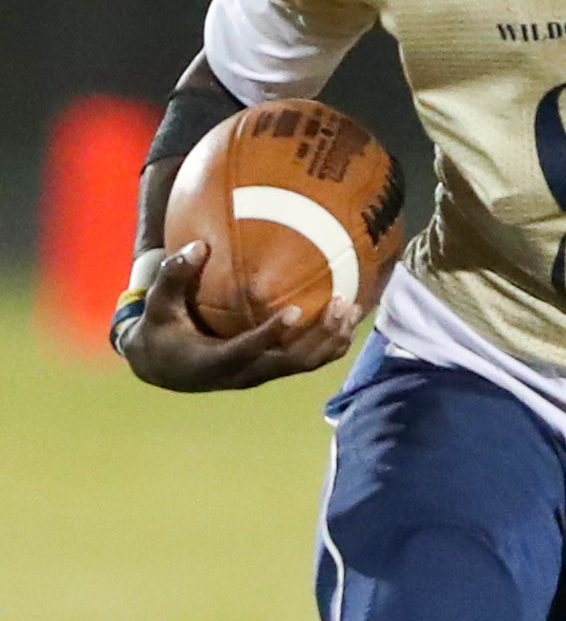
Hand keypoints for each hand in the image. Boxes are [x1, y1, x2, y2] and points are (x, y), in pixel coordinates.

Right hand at [118, 244, 357, 392]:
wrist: (164, 367)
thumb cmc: (160, 330)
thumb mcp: (159, 304)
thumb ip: (174, 275)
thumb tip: (198, 245)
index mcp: (213, 361)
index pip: (248, 350)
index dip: (272, 333)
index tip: (296, 311)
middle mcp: (243, 374)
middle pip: (290, 362)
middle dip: (319, 336)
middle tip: (342, 302)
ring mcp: (260, 375)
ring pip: (304, 364)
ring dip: (332, 340)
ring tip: (353, 308)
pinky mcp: (271, 371)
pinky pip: (307, 362)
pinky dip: (330, 345)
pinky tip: (348, 321)